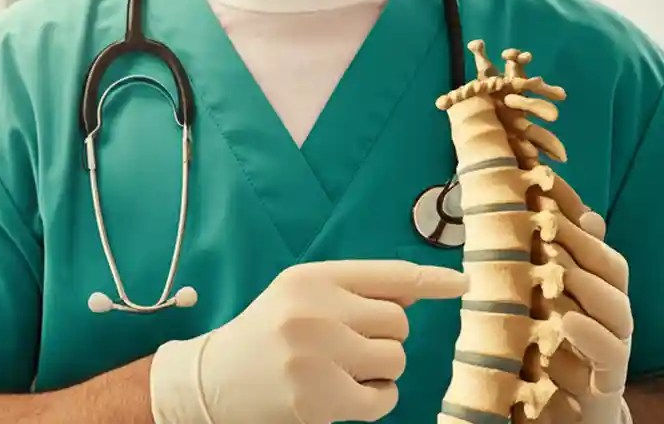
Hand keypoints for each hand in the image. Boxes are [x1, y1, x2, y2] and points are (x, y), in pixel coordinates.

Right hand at [149, 259, 467, 423]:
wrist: (213, 379)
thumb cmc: (267, 334)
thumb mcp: (300, 296)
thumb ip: (353, 291)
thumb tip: (418, 292)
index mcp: (310, 278)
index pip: (388, 276)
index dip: (430, 280)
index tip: (463, 283)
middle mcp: (313, 311)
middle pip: (399, 323)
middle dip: (382, 338)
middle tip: (345, 346)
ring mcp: (315, 356)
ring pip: (395, 360)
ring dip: (378, 370)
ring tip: (338, 370)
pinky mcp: (318, 399)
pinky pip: (382, 397)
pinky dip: (373, 399)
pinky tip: (340, 394)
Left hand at [533, 174, 633, 422]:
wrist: (555, 418)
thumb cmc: (542, 354)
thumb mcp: (535, 306)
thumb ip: (546, 266)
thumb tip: (564, 217)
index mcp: (591, 290)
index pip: (591, 245)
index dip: (572, 214)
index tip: (543, 186)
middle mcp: (607, 313)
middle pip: (610, 270)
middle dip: (580, 243)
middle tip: (545, 220)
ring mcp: (612, 346)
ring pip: (616, 308)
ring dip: (587, 282)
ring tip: (556, 264)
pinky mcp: (607, 382)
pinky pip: (610, 355)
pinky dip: (592, 335)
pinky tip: (569, 319)